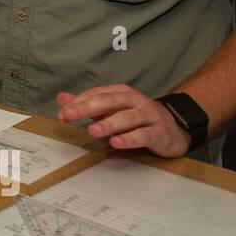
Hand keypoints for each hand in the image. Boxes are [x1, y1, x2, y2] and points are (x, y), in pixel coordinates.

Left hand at [56, 85, 191, 157]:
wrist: (174, 128)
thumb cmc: (137, 118)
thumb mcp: (112, 109)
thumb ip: (87, 104)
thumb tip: (61, 98)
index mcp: (121, 93)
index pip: (97, 94)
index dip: (78, 102)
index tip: (62, 114)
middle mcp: (135, 101)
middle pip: (110, 101)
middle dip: (88, 107)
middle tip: (69, 115)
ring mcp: (149, 116)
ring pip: (127, 118)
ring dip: (109, 124)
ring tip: (93, 131)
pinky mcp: (159, 133)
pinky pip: (144, 135)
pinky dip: (130, 139)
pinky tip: (116, 143)